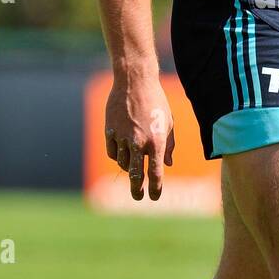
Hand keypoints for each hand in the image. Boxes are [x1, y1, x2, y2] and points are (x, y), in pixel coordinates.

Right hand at [104, 73, 173, 200]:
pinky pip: (113, 152)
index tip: (154, 197)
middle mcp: (139, 142)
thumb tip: (167, 164)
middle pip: (136, 175)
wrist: (135, 82)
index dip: (155, 189)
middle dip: (137, 189)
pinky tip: (123, 153)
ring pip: (123, 163)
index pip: (156, 173)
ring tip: (133, 164)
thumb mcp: (168, 123)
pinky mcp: (110, 131)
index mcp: (156, 141)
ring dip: (129, 167)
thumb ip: (168, 146)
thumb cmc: (156, 102)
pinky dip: (118, 156)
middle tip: (138, 196)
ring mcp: (123, 137)